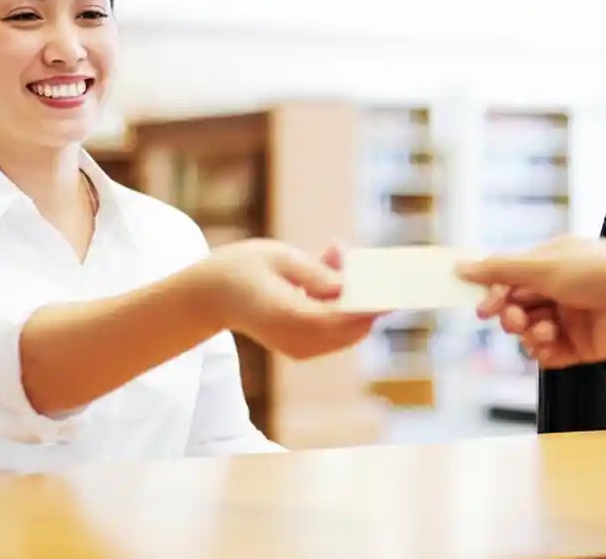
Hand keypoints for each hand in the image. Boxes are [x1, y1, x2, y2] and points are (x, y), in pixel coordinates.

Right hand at [181, 238, 376, 359]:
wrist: (208, 297)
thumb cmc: (240, 268)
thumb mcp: (278, 256)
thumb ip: (316, 272)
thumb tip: (349, 286)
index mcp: (287, 315)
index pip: (342, 316)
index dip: (372, 303)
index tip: (396, 288)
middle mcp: (295, 340)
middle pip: (352, 327)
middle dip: (367, 296)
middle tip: (367, 261)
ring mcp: (299, 349)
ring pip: (349, 330)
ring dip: (354, 298)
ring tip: (331, 257)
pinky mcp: (301, 349)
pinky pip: (337, 331)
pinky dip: (343, 306)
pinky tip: (327, 273)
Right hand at [457, 236, 605, 368]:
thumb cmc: (602, 271)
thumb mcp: (543, 265)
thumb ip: (500, 270)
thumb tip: (464, 266)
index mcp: (551, 264)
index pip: (510, 280)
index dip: (494, 294)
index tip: (483, 306)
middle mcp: (559, 290)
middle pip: (517, 308)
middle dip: (511, 316)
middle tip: (515, 319)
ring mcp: (570, 318)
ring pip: (531, 333)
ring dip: (530, 334)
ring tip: (544, 330)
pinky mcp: (582, 345)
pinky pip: (551, 354)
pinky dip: (546, 352)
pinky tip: (552, 344)